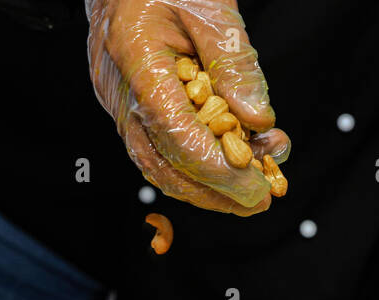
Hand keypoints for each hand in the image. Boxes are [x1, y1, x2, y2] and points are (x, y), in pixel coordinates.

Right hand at [86, 0, 289, 214]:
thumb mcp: (212, 8)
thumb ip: (234, 64)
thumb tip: (258, 121)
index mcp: (137, 57)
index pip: (176, 133)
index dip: (218, 170)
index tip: (256, 188)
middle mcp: (120, 89)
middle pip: (163, 164)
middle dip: (215, 192)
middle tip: (260, 201)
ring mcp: (119, 102)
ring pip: (158, 165)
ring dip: (206, 188)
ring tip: (251, 189)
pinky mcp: (129, 107)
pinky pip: (159, 148)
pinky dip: (195, 166)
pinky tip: (230, 166)